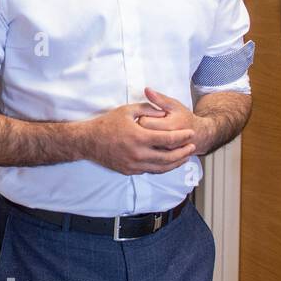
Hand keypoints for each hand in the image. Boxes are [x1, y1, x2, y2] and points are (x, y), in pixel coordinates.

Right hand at [81, 100, 195, 175]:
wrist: (87, 141)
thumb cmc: (106, 124)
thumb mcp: (126, 111)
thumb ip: (147, 109)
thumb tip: (163, 112)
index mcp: (139, 137)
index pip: (168, 139)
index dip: (182, 136)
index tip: (191, 133)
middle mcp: (138, 154)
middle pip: (169, 157)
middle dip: (184, 152)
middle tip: (193, 147)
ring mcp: (133, 165)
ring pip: (162, 168)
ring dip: (176, 163)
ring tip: (185, 156)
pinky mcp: (129, 171)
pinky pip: (150, 170)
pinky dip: (162, 167)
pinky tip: (168, 162)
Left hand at [137, 87, 209, 153]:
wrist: (198, 135)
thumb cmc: (184, 118)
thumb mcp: (174, 105)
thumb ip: (159, 99)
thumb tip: (147, 90)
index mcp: (170, 126)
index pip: (144, 121)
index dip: (142, 116)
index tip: (146, 115)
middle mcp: (168, 141)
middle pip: (142, 134)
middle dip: (140, 128)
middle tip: (146, 124)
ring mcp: (166, 152)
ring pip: (144, 145)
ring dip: (143, 139)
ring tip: (149, 132)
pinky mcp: (164, 159)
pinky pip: (148, 154)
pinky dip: (146, 147)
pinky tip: (149, 142)